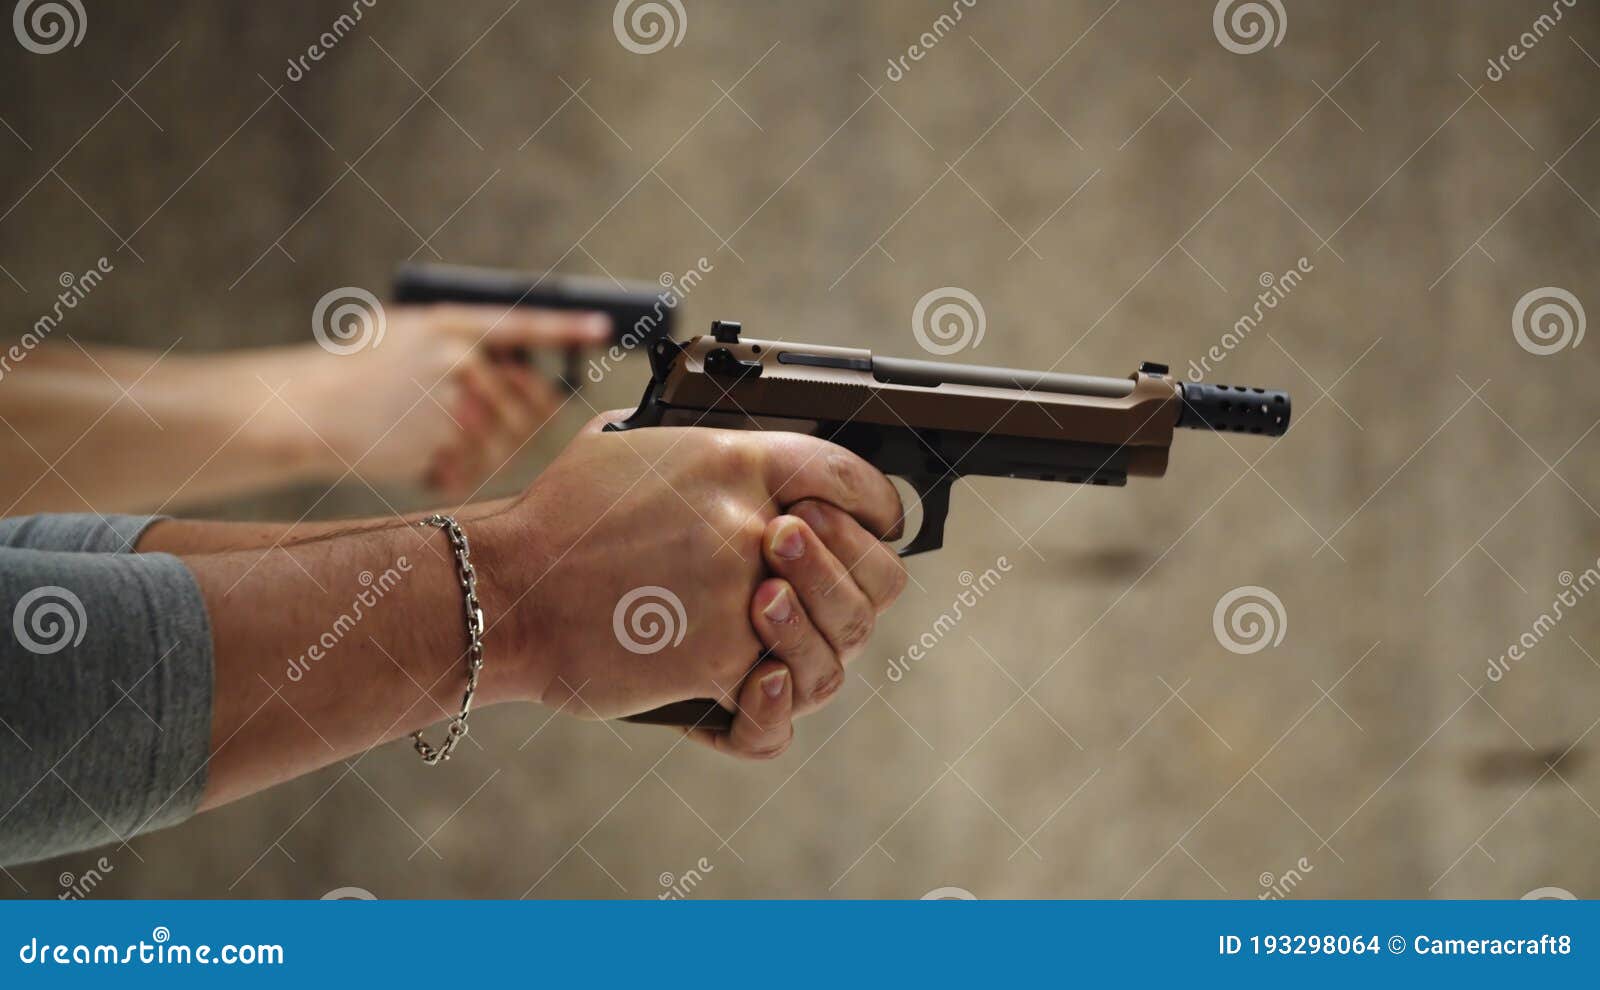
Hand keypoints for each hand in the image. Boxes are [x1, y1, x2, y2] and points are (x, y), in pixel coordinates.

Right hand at [282, 304, 608, 495]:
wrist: (305, 408)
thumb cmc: (353, 374)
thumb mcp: (402, 334)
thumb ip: (457, 343)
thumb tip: (515, 362)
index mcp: (452, 325)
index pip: (526, 326)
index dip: (568, 330)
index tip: (603, 331)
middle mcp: (461, 359)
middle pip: (532, 400)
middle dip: (523, 421)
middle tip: (484, 430)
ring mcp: (456, 402)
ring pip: (506, 439)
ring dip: (483, 452)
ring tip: (438, 444)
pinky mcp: (446, 443)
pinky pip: (476, 468)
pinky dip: (456, 472)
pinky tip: (422, 460)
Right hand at [477, 412, 907, 757]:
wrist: (505, 592)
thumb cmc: (555, 522)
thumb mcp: (624, 448)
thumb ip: (683, 444)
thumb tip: (692, 441)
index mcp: (740, 461)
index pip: (854, 481)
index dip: (876, 510)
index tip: (871, 526)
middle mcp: (755, 524)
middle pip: (872, 570)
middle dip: (859, 587)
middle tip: (821, 594)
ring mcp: (746, 597)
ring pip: (839, 640)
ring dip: (817, 642)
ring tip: (770, 631)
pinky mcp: (724, 662)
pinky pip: (783, 698)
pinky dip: (773, 703)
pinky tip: (760, 683)